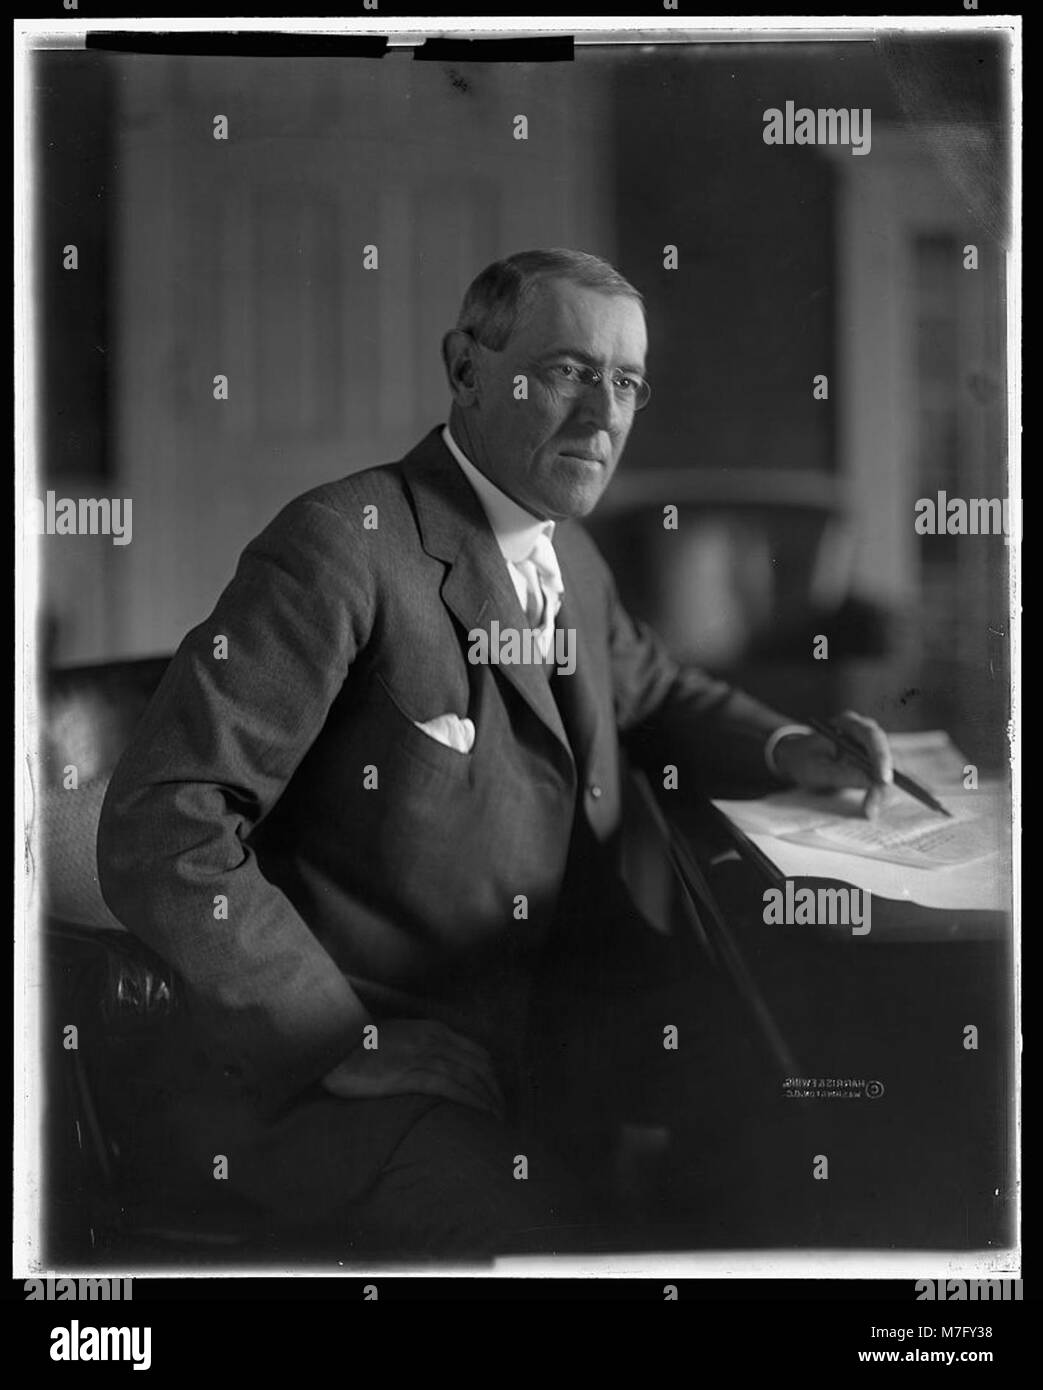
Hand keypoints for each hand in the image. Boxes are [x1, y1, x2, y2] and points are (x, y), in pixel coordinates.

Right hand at [321, 1018, 505, 1118]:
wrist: (335, 1046)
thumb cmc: (362, 1047)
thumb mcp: (400, 1039)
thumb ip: (422, 1049)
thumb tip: (436, 1071)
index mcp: (434, 1030)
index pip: (477, 1053)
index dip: (492, 1076)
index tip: (497, 1096)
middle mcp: (434, 1040)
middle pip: (480, 1067)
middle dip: (496, 1092)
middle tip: (503, 1114)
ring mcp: (423, 1056)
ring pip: (470, 1077)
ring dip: (488, 1100)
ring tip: (496, 1122)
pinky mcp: (410, 1074)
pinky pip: (451, 1087)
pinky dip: (471, 1101)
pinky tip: (480, 1115)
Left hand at [773, 710, 893, 819]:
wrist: (796, 759)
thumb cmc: (803, 760)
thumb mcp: (817, 769)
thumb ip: (843, 774)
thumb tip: (872, 782)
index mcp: (848, 723)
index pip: (872, 736)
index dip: (881, 757)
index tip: (882, 780)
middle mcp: (864, 731)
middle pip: (884, 754)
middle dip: (881, 782)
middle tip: (872, 806)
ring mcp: (869, 746)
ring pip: (886, 768)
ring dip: (880, 791)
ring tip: (869, 811)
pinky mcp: (871, 760)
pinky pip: (880, 777)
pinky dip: (877, 792)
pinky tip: (870, 807)